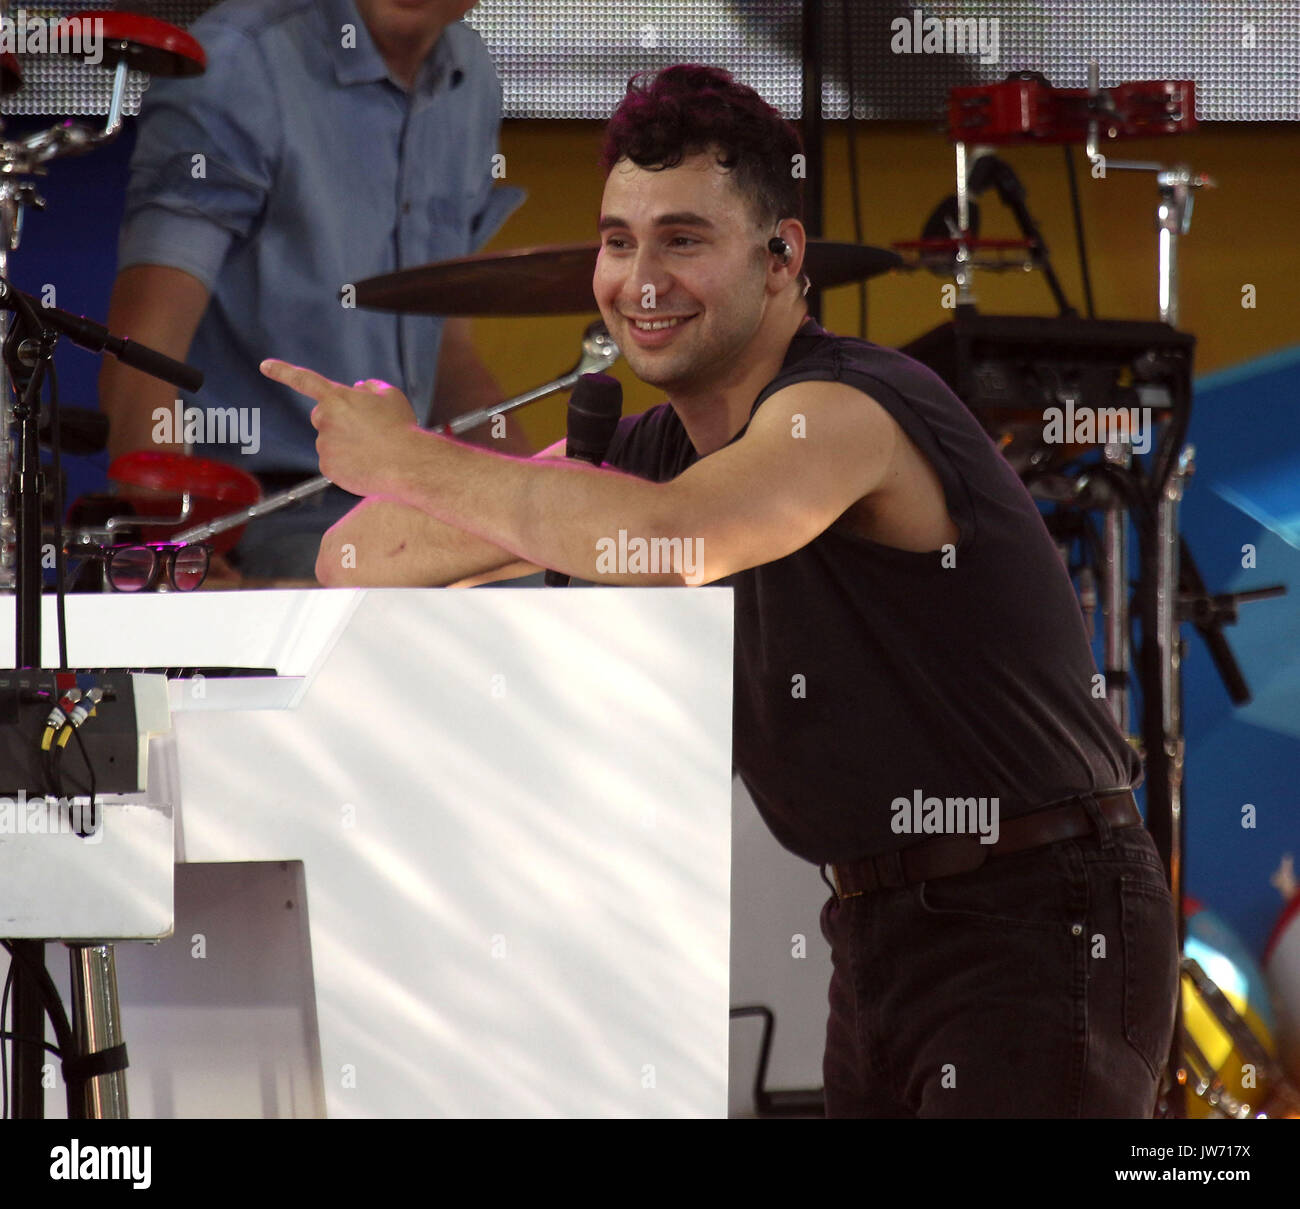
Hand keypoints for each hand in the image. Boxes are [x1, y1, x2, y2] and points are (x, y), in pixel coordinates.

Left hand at [259, 358, 420, 496]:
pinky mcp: (328, 468)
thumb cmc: (401, 428)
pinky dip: (347, 463)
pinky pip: (334, 463)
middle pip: (321, 416)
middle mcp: (325, 420)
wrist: (406, 464)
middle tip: (364, 429)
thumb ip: (370, 388)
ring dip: (346, 443)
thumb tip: (358, 389)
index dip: (283, 372)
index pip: (304, 380)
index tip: (265, 366)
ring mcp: (324, 445)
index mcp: (337, 397)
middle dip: (336, 420)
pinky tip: (367, 464)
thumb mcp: (390, 396)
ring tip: (373, 450)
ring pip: (330, 441)